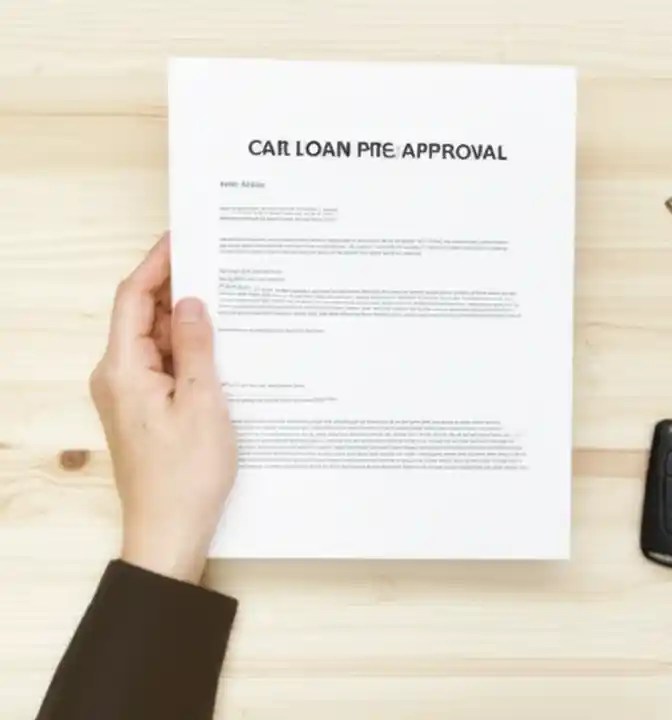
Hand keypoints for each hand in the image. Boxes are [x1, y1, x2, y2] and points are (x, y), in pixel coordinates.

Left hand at [89, 234, 236, 582]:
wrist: (170, 532)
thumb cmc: (185, 475)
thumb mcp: (202, 402)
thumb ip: (195, 347)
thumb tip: (189, 302)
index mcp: (123, 370)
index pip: (134, 298)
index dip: (157, 264)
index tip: (184, 238)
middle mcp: (118, 378)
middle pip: (142, 316)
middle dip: (177, 288)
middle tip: (219, 265)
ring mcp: (130, 396)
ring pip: (156, 342)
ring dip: (187, 322)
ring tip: (228, 303)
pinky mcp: (146, 412)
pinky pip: (165, 367)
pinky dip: (189, 352)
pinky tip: (220, 349)